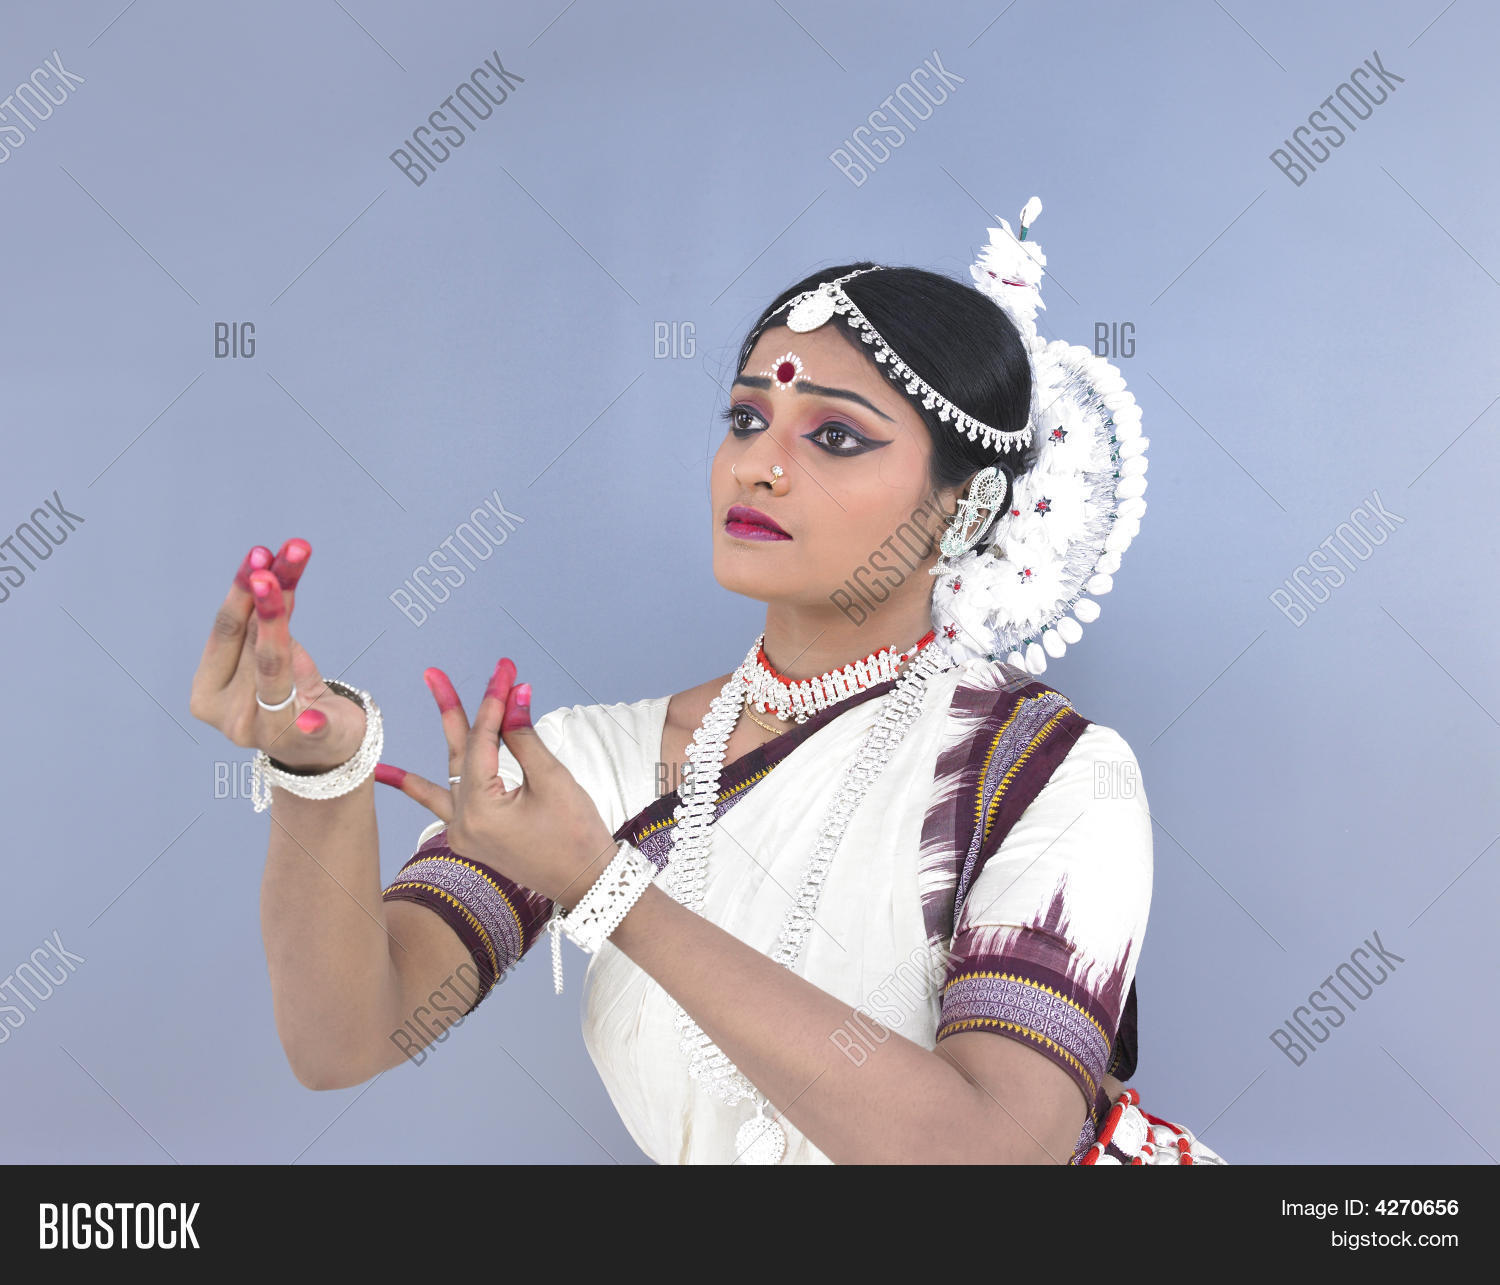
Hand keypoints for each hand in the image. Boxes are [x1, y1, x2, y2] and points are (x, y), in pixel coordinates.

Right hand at [188, 539, 365, 771]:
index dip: (243, 591)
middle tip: (281, 555)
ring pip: (274, 668)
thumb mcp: (272, 653)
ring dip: (278, 623)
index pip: (225, 632)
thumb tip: (267, 572)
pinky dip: (312, 722)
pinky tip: (313, 719)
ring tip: (280, 580)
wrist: (321, 749)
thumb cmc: (287, 692)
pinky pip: (312, 728)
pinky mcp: (310, 744)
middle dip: (266, 594)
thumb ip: (268, 619)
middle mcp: (229, 716)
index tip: (261, 553)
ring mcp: (267, 734)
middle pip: (247, 642)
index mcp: (207, 693)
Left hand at [373, 659, 618, 905]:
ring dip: (447, 732)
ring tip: (428, 695)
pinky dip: (418, 787)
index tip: (505, 672)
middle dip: (454, 707)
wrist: (586, 883)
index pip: (482, 742)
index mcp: (482, 810)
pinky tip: (389, 774)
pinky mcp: (470, 837)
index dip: (494, 702)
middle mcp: (463, 823)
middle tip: (435, 672)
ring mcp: (462, 832)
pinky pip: (440, 804)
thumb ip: (525, 738)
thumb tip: (515, 696)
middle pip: (459, 751)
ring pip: (451, 771)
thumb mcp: (553, 781)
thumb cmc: (577, 834)